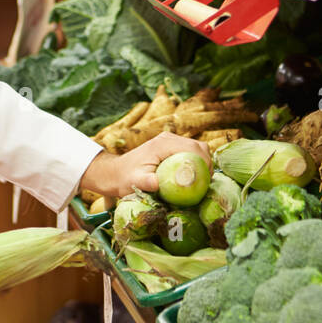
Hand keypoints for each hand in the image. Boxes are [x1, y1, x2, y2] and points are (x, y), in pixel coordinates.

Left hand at [79, 131, 211, 198]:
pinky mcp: (170, 147)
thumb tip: (157, 184)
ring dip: (202, 163)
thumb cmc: (124, 178)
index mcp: (163, 144)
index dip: (205, 163)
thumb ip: (146, 182)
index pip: (194, 148)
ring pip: (196, 148)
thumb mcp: (135, 182)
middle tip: (206, 183)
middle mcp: (169, 138)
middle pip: (199, 146)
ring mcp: (170, 141)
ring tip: (201, 181)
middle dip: (207, 163)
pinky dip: (195, 162)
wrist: (115, 172)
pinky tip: (193, 177)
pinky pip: (190, 152)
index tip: (207, 180)